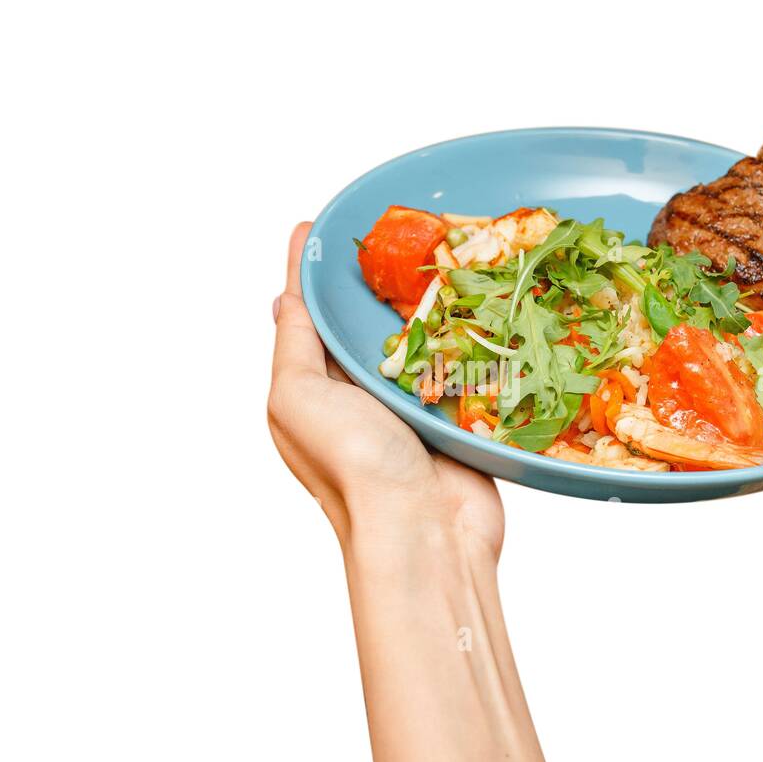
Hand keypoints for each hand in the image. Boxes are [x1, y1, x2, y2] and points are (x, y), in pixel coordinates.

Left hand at [269, 224, 557, 761]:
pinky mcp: (456, 417)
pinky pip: (460, 366)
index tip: (316, 226)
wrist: (425, 535)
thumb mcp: (298, 399)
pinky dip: (467, 337)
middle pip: (363, 325)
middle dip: (372, 280)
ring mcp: (410, 407)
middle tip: (389, 229)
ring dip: (426, 304)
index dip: (308, 272)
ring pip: (416, 340)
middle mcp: (358, 397)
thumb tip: (283, 296)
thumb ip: (294, 345)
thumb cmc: (354, 471)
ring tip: (437, 252)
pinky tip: (480, 303)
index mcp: (312, 392)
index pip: (305, 316)